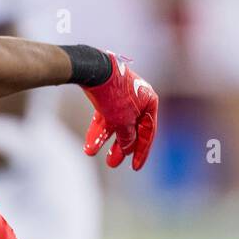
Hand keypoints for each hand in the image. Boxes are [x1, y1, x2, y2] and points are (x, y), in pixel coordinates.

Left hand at [81, 54, 157, 170]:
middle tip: (112, 164)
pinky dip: (97, 131)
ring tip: (94, 153)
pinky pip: (103, 117)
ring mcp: (122, 97)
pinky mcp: (106, 96)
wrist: (95, 71)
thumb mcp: (124, 121)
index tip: (135, 167)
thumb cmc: (116, 95)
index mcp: (149, 102)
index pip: (148, 132)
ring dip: (105, 141)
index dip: (142, 151)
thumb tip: (128, 148)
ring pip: (115, 124)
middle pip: (131, 129)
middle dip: (120, 148)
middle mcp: (138, 99)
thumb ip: (128, 137)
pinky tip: (89, 145)